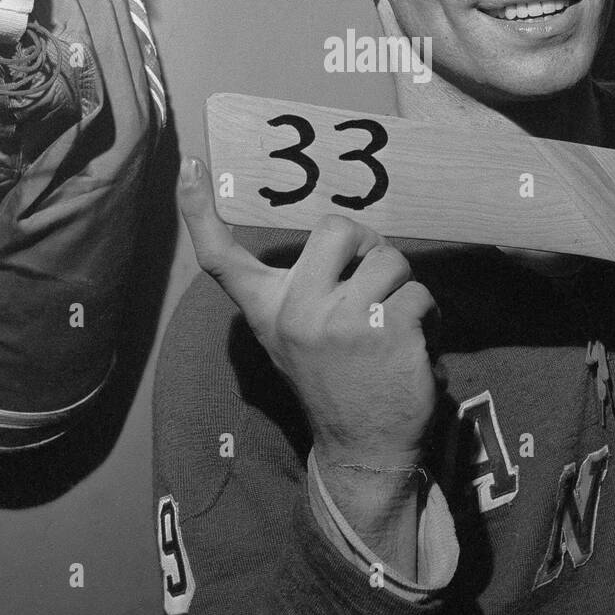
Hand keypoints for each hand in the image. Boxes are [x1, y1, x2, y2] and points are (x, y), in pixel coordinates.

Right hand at [176, 157, 438, 470]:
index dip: (198, 210)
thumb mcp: (292, 336)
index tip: (187, 165)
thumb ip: (297, 289)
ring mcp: (341, 319)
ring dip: (402, 286)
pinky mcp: (385, 331)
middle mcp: (296, 310)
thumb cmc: (330, 380)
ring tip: (391, 321)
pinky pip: (419, 292)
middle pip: (337, 227)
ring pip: (390, 258)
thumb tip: (331, 230)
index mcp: (268, 308)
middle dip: (367, 247)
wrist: (361, 448)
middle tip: (371, 280)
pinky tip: (414, 344)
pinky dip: (427, 315)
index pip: (221, 256)